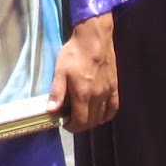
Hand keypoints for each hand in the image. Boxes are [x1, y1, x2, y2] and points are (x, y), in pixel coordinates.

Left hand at [47, 14, 118, 131]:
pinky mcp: (114, 86)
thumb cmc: (74, 53)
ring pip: (102, 116)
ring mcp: (108, 92)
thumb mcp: (60, 71)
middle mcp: (97, 97)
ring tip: (83, 116)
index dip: (72, 127)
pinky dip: (107, 115)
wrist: (93, 38)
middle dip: (81, 125)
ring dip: (92, 121)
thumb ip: (57, 93)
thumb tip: (51, 111)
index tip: (66, 124)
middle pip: (92, 121)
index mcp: (83, 94)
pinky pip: (113, 107)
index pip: (80, 122)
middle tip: (72, 120)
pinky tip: (101, 115)